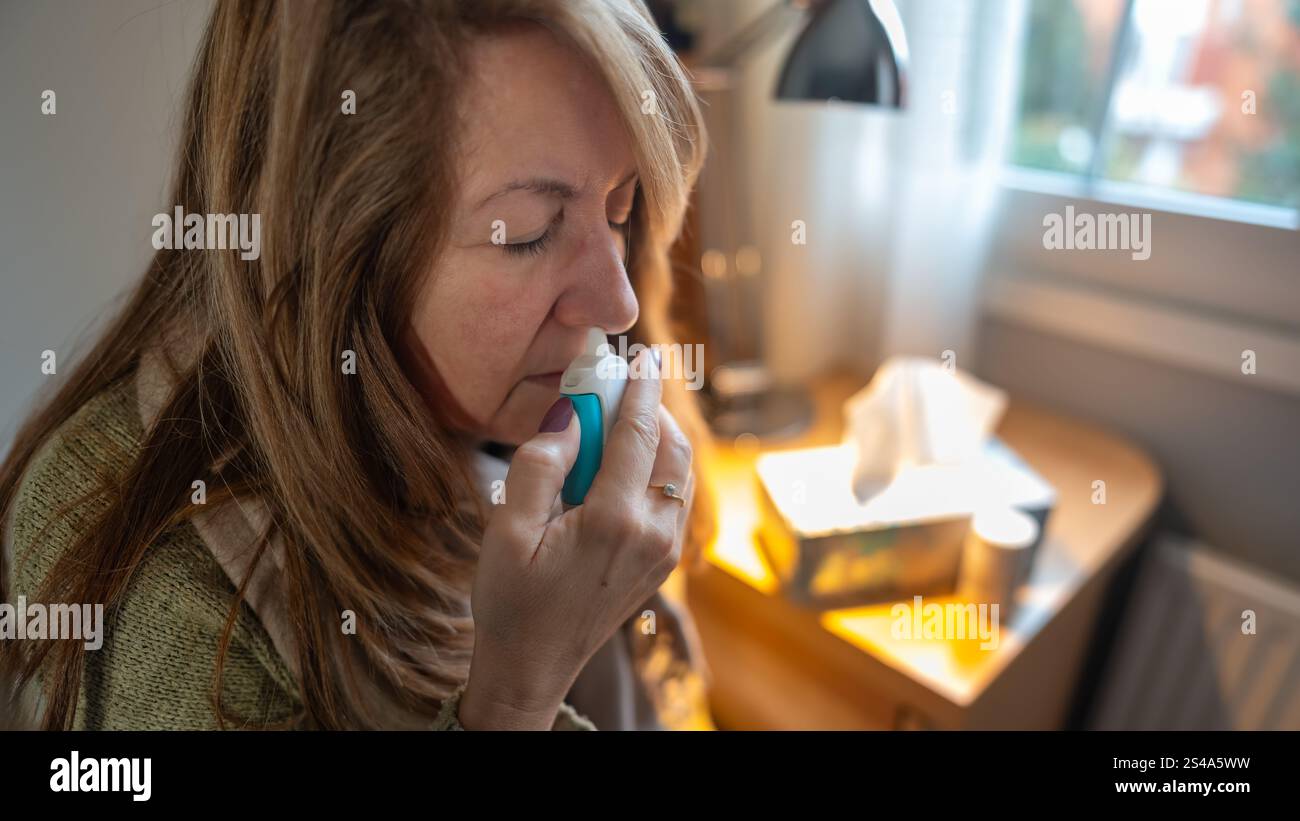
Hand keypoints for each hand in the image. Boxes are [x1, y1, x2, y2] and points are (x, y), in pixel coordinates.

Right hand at [458, 349, 693, 728]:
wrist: (532, 667)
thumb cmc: (511, 601)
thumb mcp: (506, 528)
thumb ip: (540, 464)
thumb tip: (572, 415)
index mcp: (613, 521)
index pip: (640, 434)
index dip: (641, 388)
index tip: (642, 354)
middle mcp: (652, 534)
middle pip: (673, 447)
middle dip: (652, 408)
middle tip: (621, 385)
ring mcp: (664, 552)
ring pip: (681, 473)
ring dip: (658, 438)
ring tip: (619, 421)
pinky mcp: (663, 563)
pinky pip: (676, 498)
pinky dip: (660, 468)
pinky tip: (625, 462)